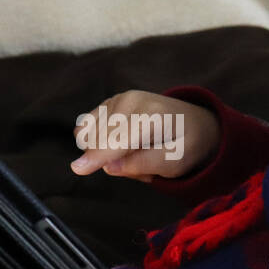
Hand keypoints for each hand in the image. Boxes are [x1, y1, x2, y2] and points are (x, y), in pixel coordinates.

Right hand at [69, 90, 218, 181]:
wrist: (191, 122)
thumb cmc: (185, 145)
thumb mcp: (175, 162)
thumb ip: (143, 164)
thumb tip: (108, 167)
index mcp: (153, 115)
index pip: (120, 139)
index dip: (98, 156)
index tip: (77, 169)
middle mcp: (132, 101)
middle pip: (101, 140)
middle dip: (114, 162)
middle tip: (145, 165)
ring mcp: (117, 99)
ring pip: (92, 136)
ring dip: (107, 154)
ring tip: (136, 153)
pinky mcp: (108, 103)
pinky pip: (88, 129)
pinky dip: (101, 143)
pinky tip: (122, 143)